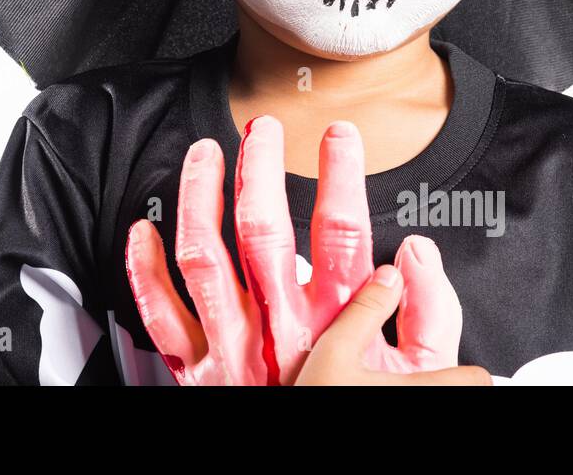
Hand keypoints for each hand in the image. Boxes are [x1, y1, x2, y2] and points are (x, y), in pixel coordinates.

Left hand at [125, 115, 463, 383]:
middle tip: (261, 131)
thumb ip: (430, 312)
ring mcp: (233, 348)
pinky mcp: (197, 370)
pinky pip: (158, 315)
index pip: (341, 231)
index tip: (338, 135)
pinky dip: (142, 269)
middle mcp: (280, 328)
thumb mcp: (421, 373)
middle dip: (260, 169)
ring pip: (204, 257)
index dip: (340, 174)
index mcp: (337, 320)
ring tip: (204, 154)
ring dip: (199, 197)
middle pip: (263, 231)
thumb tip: (419, 252)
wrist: (324, 454)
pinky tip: (143, 229)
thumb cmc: (361, 404)